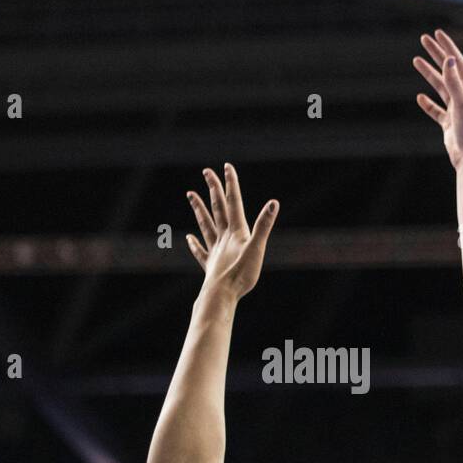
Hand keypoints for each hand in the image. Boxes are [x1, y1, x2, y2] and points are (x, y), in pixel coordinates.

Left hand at [186, 163, 276, 298]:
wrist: (222, 296)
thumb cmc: (241, 275)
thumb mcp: (257, 248)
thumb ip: (264, 225)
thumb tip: (274, 203)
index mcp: (236, 232)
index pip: (233, 202)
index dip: (231, 184)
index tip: (226, 166)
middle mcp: (223, 237)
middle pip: (217, 208)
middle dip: (213, 189)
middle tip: (206, 172)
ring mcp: (215, 251)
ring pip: (205, 224)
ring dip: (199, 209)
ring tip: (191, 195)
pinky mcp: (210, 265)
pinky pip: (201, 251)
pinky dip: (194, 244)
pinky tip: (188, 238)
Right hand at [413, 29, 462, 167]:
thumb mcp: (461, 102)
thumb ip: (453, 81)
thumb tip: (449, 59)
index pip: (458, 63)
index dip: (447, 47)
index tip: (436, 33)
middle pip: (448, 71)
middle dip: (435, 55)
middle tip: (423, 40)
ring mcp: (457, 110)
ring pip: (441, 88)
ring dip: (429, 74)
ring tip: (416, 61)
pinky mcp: (450, 124)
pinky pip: (437, 110)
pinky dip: (428, 104)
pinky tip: (420, 98)